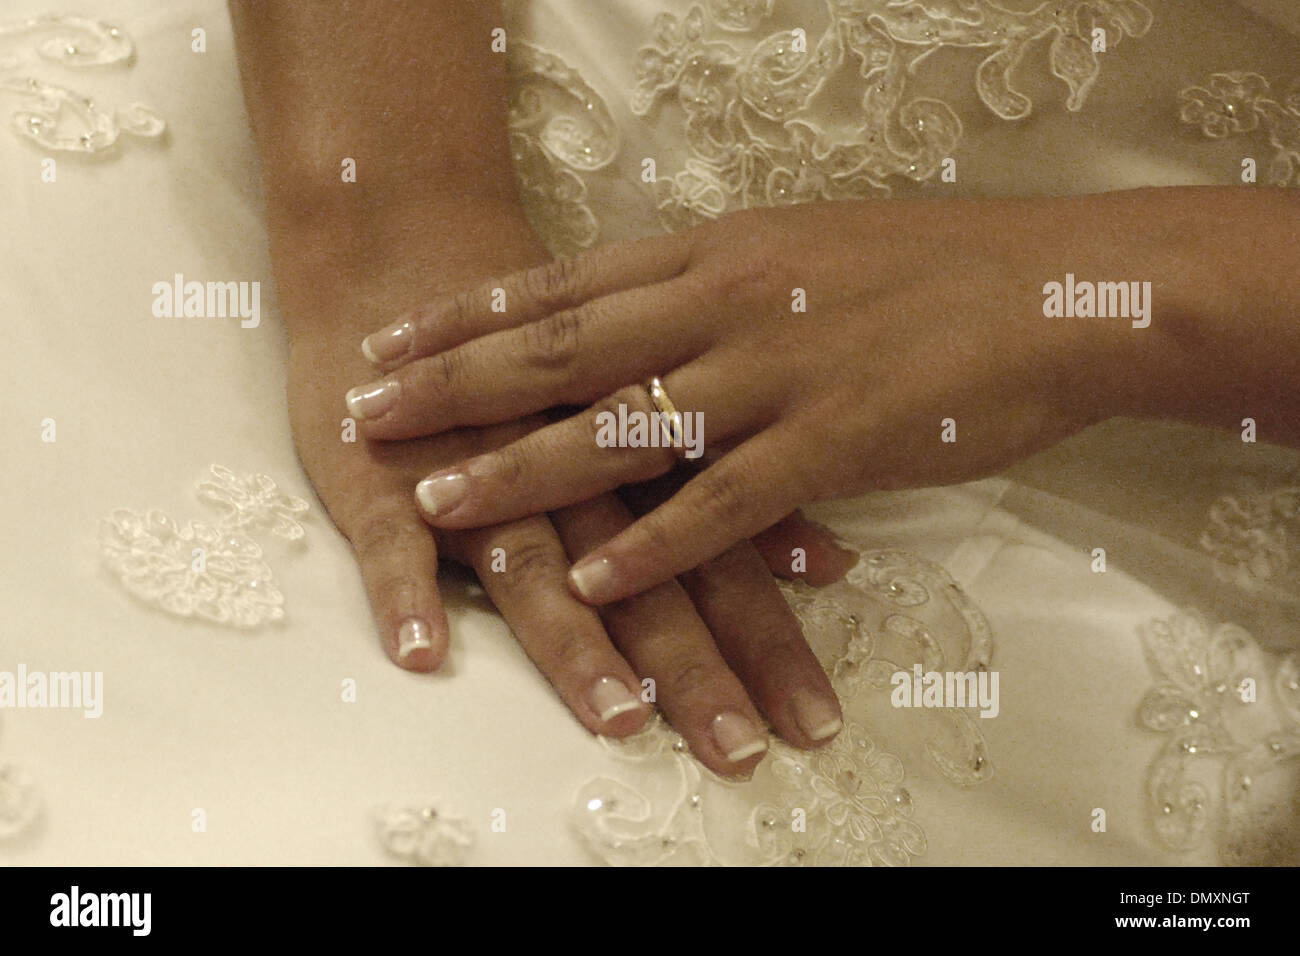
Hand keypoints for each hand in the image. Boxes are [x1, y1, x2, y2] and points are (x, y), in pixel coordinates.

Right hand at [293, 331, 856, 772]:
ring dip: (576, 648)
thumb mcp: (655, 391)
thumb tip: (835, 557)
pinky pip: (389, 536)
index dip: (769, 636)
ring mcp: (478, 460)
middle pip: (646, 572)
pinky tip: (422, 653)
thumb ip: (736, 476)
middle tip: (742, 753)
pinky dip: (404, 591)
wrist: (411, 244)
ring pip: (535, 562)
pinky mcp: (385, 467)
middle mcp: (571, 457)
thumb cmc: (552, 345)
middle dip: (696, 668)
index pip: (724, 549)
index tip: (812, 724)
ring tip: (619, 718)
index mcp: (645, 435)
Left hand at [347, 195, 1160, 602]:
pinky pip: (724, 502)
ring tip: (438, 505)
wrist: (1057, 287)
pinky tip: (592, 577)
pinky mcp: (835, 442)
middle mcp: (728, 303)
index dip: (467, 314)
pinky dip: (653, 543)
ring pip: (622, 428)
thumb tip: (648, 305)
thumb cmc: (931, 267)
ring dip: (522, 471)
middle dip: (453, 387)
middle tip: (363, 414)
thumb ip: (718, 280)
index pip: (563, 283)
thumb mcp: (804, 248)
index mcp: (718, 252)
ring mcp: (777, 372)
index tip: (390, 336)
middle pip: (563, 349)